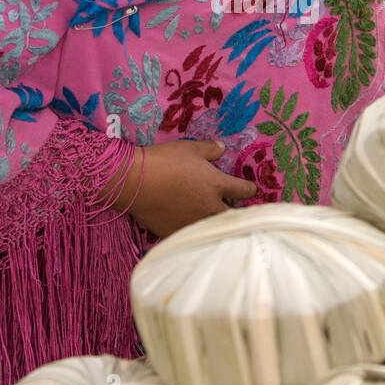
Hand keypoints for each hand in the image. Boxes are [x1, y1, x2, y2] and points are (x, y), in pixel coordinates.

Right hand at [101, 138, 257, 237]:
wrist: (133, 182)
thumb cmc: (164, 160)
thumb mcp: (190, 148)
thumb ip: (210, 149)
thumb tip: (222, 148)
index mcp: (217, 185)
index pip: (243, 190)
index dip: (250, 189)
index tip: (251, 189)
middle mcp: (210, 208)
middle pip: (233, 217)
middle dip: (238, 214)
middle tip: (237, 212)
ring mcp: (193, 223)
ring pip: (213, 229)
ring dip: (216, 225)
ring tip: (216, 223)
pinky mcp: (176, 233)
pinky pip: (192, 236)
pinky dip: (194, 233)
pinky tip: (192, 231)